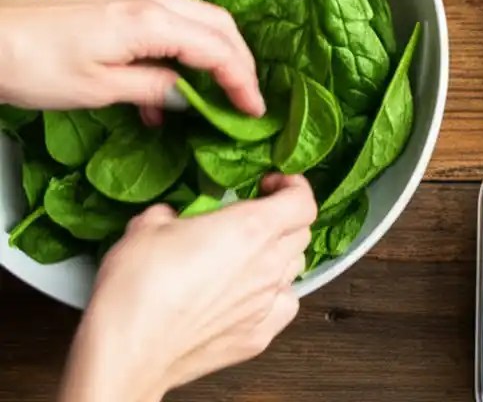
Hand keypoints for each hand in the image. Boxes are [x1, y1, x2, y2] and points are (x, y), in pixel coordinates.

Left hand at [0, 0, 264, 119]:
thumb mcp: (99, 89)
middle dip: (240, 61)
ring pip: (197, 19)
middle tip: (247, 98)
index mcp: (150, 20)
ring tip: (217, 94)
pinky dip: (184, 51)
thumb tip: (191, 99)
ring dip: (215, 54)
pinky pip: (169, 23)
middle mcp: (149, 0)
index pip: (217, 49)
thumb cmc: (32, 65)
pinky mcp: (116, 3)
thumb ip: (155, 89)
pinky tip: (167, 91)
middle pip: (218, 23)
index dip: (242, 81)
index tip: (254, 111)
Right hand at [59, 174, 316, 401]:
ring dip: (279, 257)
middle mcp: (269, 264)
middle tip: (254, 220)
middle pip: (300, 234)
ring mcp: (267, 302)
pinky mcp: (258, 336)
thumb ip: (169, 215)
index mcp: (252, 228)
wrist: (129, 349)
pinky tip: (250, 296)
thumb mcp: (146, 227)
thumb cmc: (138, 286)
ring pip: (294, 269)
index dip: (293, 187)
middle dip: (283, 221)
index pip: (302, 201)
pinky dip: (274, 296)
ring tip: (249, 258)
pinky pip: (284, 306)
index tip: (270, 185)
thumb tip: (170, 218)